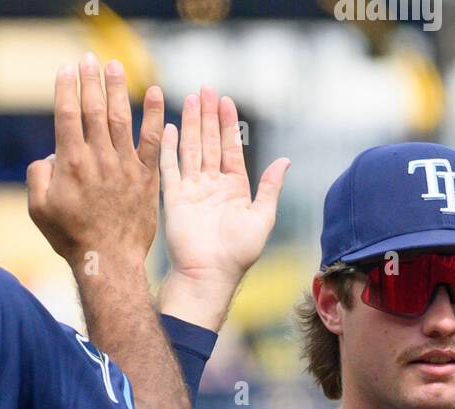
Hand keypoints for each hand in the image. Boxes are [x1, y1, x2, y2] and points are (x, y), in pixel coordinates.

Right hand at [27, 55, 164, 273]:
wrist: (108, 260)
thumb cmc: (71, 237)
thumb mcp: (39, 210)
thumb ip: (37, 176)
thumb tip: (49, 156)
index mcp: (71, 163)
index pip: (68, 114)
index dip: (66, 88)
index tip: (66, 69)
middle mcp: (99, 158)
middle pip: (94, 109)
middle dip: (90, 80)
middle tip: (89, 58)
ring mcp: (124, 166)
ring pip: (120, 117)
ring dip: (117, 88)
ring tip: (115, 65)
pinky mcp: (145, 176)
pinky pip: (151, 140)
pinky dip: (155, 114)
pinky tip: (155, 93)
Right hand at [159, 89, 289, 330]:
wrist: (210, 273)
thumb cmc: (238, 252)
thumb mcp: (262, 217)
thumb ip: (271, 188)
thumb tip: (285, 160)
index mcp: (235, 188)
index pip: (231, 147)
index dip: (228, 124)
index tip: (225, 100)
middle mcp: (212, 185)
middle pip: (210, 142)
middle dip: (208, 116)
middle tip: (205, 88)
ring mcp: (192, 191)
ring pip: (191, 149)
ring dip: (191, 124)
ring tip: (190, 99)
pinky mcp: (174, 199)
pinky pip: (170, 169)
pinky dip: (169, 149)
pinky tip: (169, 128)